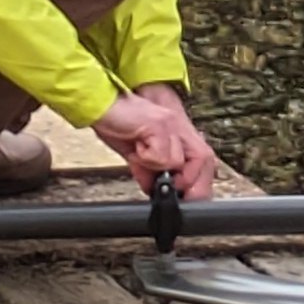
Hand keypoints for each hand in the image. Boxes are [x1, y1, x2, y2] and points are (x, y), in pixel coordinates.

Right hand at [93, 85, 216, 199]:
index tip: (184, 200)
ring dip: (158, 169)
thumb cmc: (116, 124)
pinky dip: (147, 160)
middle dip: (188, 182)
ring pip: (179, 161)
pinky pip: (161, 156)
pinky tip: (136, 149)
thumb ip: (151, 171)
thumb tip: (157, 192)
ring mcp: (171, 124)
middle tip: (165, 189)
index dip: (198, 184)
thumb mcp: (137, 154)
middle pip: (205, 158)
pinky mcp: (159, 124)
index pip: (203, 160)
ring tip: (141, 159)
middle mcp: (179, 125)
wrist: (98, 104)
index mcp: (177, 133)